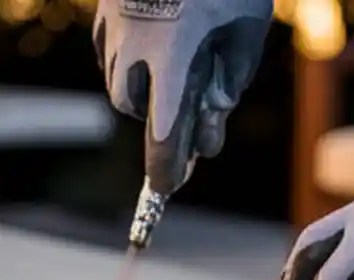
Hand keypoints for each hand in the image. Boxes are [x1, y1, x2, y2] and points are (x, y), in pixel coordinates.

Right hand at [93, 0, 271, 193]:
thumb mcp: (248, 23)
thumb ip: (234, 72)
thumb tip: (216, 109)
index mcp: (173, 55)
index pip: (163, 132)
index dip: (164, 166)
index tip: (166, 186)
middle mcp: (134, 44)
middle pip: (131, 105)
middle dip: (155, 116)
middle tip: (185, 112)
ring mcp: (114, 22)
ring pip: (116, 75)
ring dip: (140, 86)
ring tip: (172, 66)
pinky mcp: (105, 6)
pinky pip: (108, 46)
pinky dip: (125, 58)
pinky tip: (149, 43)